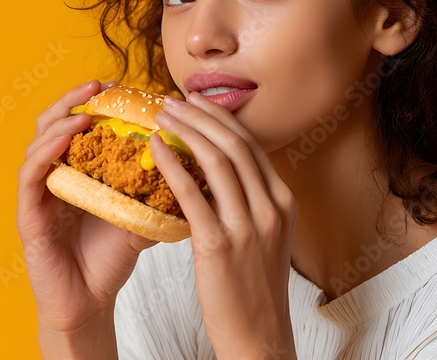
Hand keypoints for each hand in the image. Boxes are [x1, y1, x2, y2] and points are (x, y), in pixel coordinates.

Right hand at [16, 79, 159, 337]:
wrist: (89, 305)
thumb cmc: (109, 261)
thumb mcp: (140, 218)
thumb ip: (157, 193)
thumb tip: (196, 168)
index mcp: (76, 172)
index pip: (79, 125)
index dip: (96, 102)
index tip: (121, 85)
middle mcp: (53, 176)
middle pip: (54, 122)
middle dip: (75, 98)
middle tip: (100, 84)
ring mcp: (37, 194)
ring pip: (38, 141)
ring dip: (61, 119)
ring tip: (86, 107)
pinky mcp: (27, 214)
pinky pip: (31, 174)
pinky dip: (46, 151)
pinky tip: (66, 138)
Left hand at [150, 91, 298, 358]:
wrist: (259, 337)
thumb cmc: (253, 289)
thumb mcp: (265, 238)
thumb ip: (250, 202)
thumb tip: (222, 171)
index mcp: (283, 203)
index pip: (251, 146)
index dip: (221, 119)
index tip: (196, 103)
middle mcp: (270, 208)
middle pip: (236, 145)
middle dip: (202, 116)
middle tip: (173, 100)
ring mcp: (248, 226)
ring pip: (217, 161)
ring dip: (187, 130)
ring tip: (161, 115)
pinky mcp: (219, 245)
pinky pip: (192, 193)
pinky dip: (171, 164)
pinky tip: (154, 149)